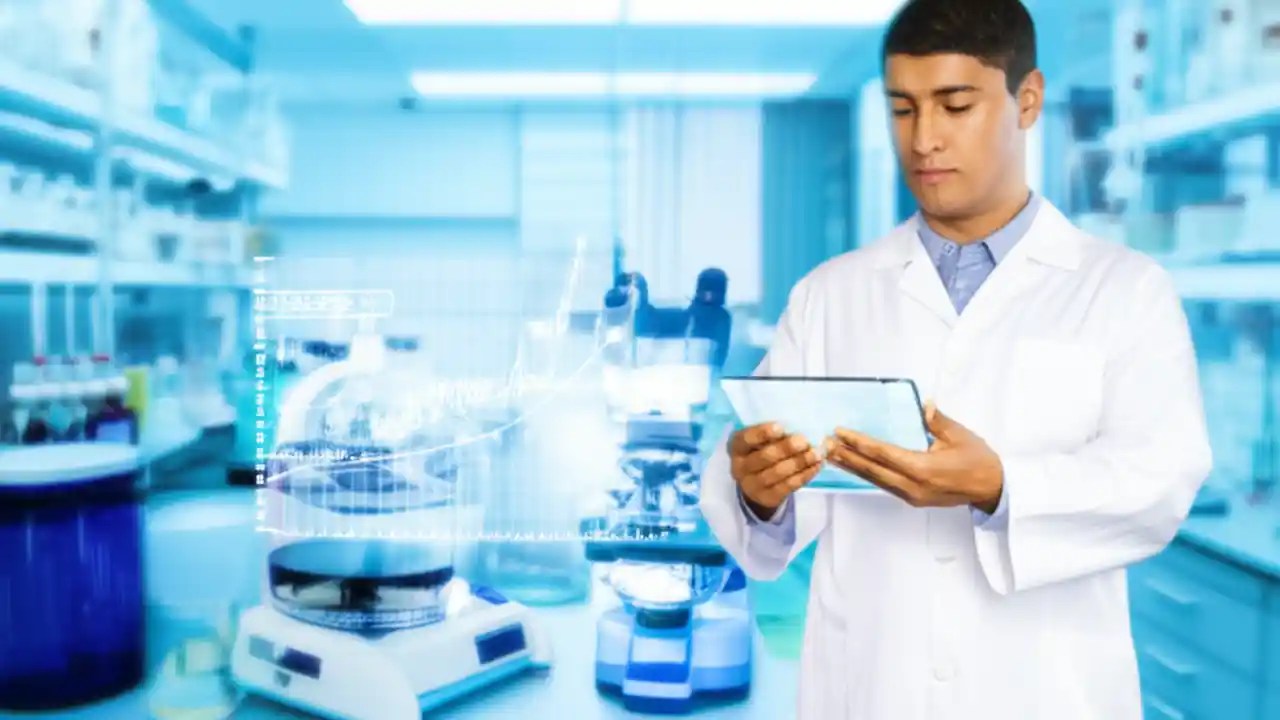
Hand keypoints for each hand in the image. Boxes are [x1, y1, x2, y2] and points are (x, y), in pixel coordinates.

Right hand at [729, 423, 822, 519]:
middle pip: (765, 457)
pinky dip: (804, 475)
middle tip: (805, 441)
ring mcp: (752, 485)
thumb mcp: (761, 440)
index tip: (781, 427)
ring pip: (778, 473)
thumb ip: (775, 434)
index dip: (763, 433)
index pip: (746, 439)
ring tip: (817, 453)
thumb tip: (800, 427)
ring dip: (800, 462)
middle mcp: (740, 467)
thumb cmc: (762, 451)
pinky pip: (788, 487)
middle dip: (787, 448)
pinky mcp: (767, 498)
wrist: (757, 483)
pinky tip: (816, 466)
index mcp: (737, 446)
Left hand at [824, 403, 1003, 511]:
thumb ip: (938, 421)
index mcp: (923, 469)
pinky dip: (867, 474)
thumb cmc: (978, 460)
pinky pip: (884, 485)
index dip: (859, 443)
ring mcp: (912, 495)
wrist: (993, 489)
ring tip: (832, 455)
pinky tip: (855, 466)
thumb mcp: (959, 436)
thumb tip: (924, 404)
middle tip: (825, 444)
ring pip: (875, 480)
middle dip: (847, 456)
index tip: (840, 433)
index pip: (883, 454)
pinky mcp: (913, 499)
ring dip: (853, 467)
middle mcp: (913, 486)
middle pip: (873, 470)